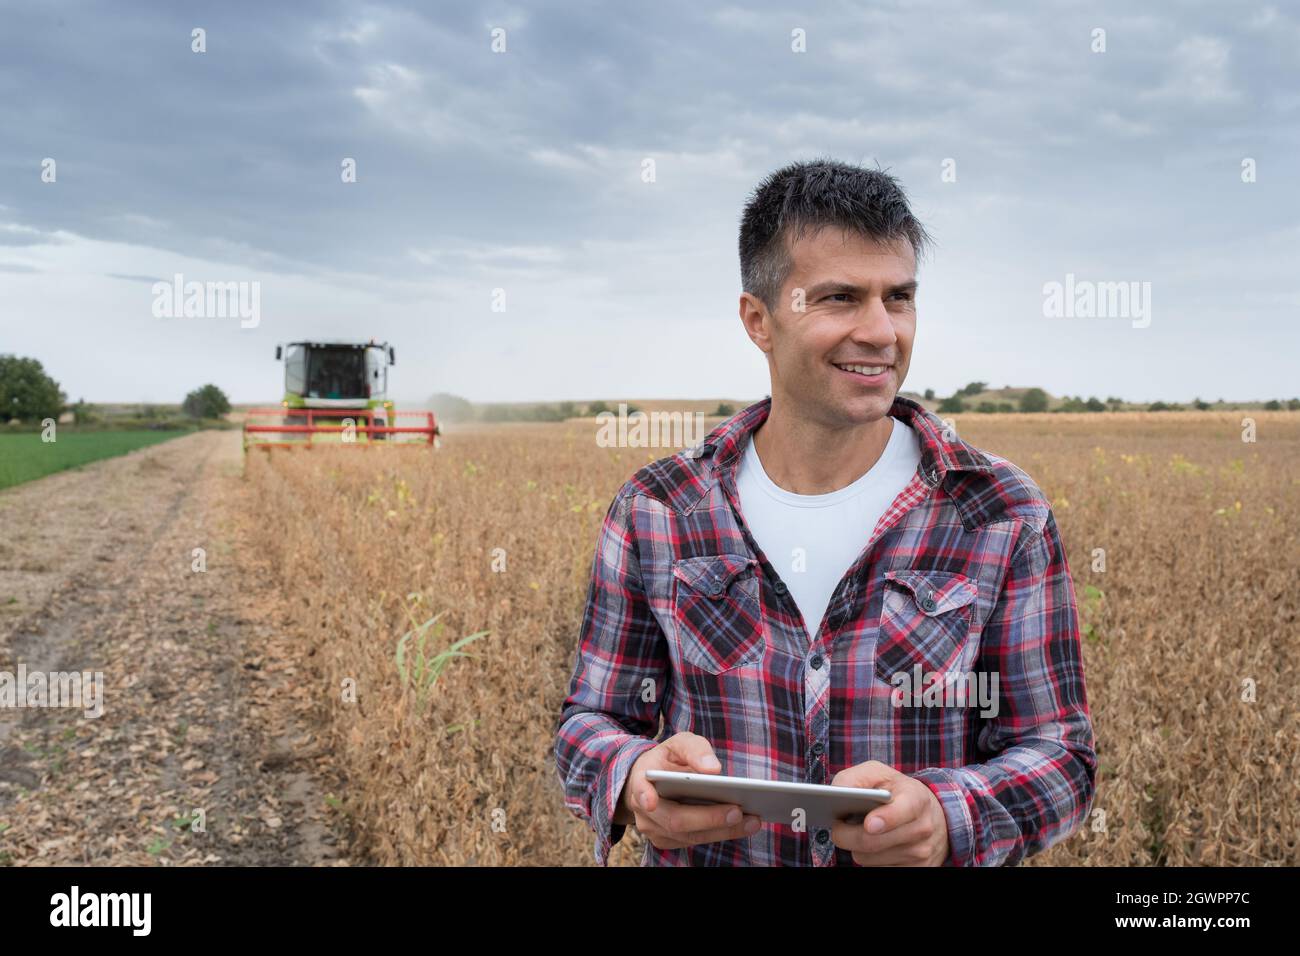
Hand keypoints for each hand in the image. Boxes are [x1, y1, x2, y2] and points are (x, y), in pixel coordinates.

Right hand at [616, 732, 760, 849]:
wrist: (654, 780)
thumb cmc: (669, 759)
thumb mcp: (680, 744)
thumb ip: (696, 750)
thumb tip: (714, 770)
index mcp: (643, 779)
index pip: (640, 789)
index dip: (644, 796)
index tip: (650, 802)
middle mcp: (644, 810)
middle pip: (675, 821)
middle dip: (709, 818)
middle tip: (738, 811)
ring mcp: (654, 829)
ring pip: (689, 837)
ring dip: (722, 830)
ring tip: (752, 820)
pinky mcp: (668, 840)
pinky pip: (696, 841)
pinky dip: (720, 833)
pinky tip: (743, 825)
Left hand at [829, 760, 949, 865]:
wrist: (930, 815)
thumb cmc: (896, 791)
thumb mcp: (879, 774)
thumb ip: (856, 778)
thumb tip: (836, 791)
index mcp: (916, 798)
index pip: (904, 811)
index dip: (886, 819)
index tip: (869, 824)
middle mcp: (922, 828)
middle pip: (874, 842)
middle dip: (847, 835)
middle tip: (837, 827)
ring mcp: (920, 853)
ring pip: (869, 859)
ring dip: (856, 847)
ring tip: (858, 832)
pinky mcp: (915, 870)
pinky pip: (877, 869)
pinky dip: (869, 858)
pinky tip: (871, 844)